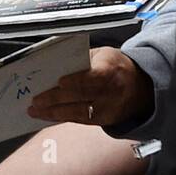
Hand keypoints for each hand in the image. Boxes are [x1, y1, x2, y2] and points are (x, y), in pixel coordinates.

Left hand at [27, 47, 153, 126]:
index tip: (60, 82)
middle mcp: (110, 91)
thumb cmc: (116, 67)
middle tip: (36, 100)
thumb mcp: (103, 54)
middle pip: (81, 96)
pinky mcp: (103, 120)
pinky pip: (79, 120)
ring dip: (53, 113)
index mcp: (110, 70)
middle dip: (56, 99)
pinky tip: (47, 116)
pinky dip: (61, 118)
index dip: (77, 81)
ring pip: (78, 112)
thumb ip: (82, 58)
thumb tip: (56, 62)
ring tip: (35, 111)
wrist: (140, 88)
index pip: (93, 77)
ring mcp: (107, 108)